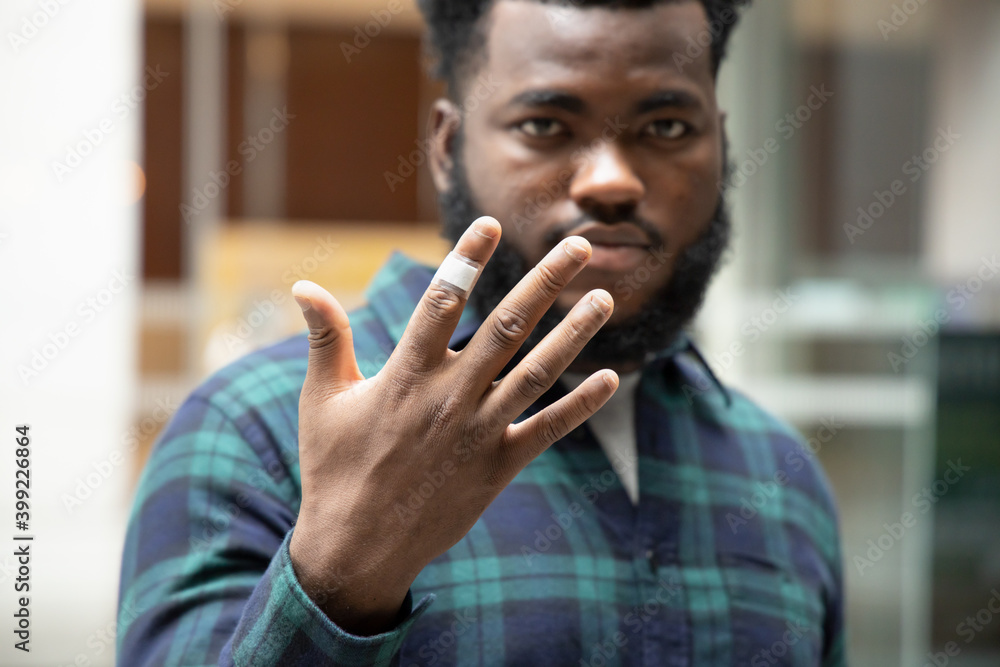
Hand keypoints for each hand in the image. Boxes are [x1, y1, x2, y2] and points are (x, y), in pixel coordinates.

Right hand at [288, 215, 617, 634]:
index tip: (492, 225)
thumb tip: (302, 284)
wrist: (357, 550)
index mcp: (404, 376)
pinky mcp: (499, 467)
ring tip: (605, 298)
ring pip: (537, 373)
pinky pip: (548, 430)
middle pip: (507, 327)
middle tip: (579, 245)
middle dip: (545, 282)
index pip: (440, 303)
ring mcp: (478, 433)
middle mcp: (448, 398)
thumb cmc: (334, 468)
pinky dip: (580, 405)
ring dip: (574, 334)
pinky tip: (608, 378)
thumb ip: (325, 339)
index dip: (468, 260)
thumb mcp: (322, 401)